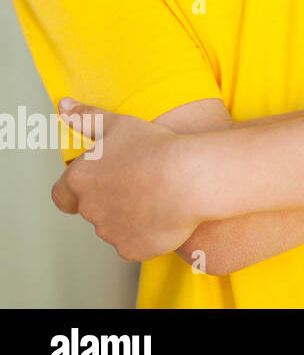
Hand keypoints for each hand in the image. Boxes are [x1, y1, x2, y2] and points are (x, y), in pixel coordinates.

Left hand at [51, 99, 200, 261]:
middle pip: (94, 208)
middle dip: (112, 199)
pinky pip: (136, 243)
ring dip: (130, 216)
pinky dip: (147, 233)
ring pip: (116, 226)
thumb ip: (87, 117)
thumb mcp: (119, 124)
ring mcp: (111, 232)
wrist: (190, 178)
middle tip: (141, 182)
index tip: (99, 183)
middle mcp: (90, 209)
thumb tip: (64, 106)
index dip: (76, 190)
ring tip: (159, 196)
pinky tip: (167, 215)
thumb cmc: (156, 148)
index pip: (62, 194)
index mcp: (80, 180)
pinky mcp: (132, 249)